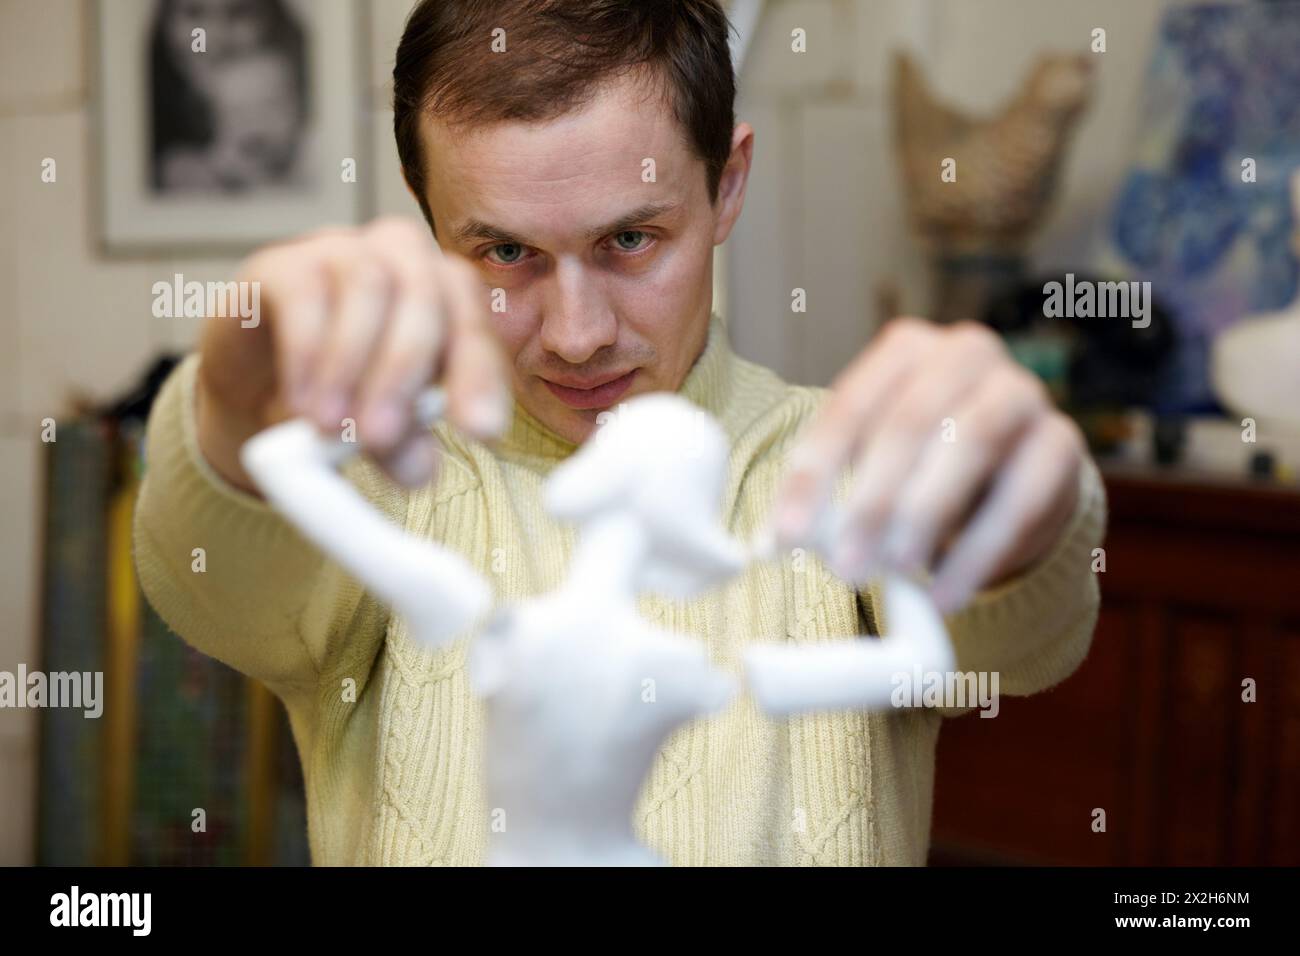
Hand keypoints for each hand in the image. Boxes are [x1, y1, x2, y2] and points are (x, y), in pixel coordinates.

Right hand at [195, 216, 509, 494]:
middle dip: (404, 372)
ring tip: (329, 426)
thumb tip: (420, 469)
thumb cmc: (339, 395)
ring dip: (351, 362)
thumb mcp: (374, 429)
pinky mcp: (281, 265)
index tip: (481, 431)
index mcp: (445, 300)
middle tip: (379, 435)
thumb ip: (403, 445)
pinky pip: (304, 293)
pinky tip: (300, 402)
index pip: (475, 327)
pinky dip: (306, 351)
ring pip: (369, 284)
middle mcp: (403, 262)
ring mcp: (342, 252)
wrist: (254, 378)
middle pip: (427, 296)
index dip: (480, 377)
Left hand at [774, 317, 1084, 613]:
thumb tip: (766, 545)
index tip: (785, 537)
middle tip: (844, 566)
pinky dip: (979, 551)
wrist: (1012, 480)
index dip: (813, 474)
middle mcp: (967, 353)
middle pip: (910, 422)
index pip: (850, 407)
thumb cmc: (921, 467)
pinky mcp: (1062, 443)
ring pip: (972, 443)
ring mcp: (1023, 392)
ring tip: (893, 573)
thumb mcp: (870, 467)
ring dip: (924, 515)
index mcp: (907, 348)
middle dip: (871, 501)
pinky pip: (1022, 497)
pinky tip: (945, 593)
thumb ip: (825, 494)